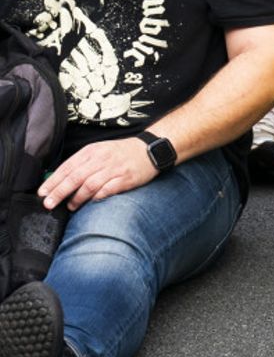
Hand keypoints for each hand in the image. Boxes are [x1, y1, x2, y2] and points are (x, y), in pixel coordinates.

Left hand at [40, 138, 158, 210]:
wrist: (149, 150)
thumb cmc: (121, 153)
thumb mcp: (99, 151)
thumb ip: (82, 163)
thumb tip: (60, 180)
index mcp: (92, 151)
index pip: (68, 167)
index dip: (53, 181)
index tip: (42, 192)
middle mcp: (101, 159)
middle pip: (75, 177)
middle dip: (59, 192)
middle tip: (48, 203)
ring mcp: (114, 169)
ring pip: (89, 185)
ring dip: (77, 198)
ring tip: (69, 206)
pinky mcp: (125, 179)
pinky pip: (107, 190)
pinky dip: (97, 197)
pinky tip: (90, 203)